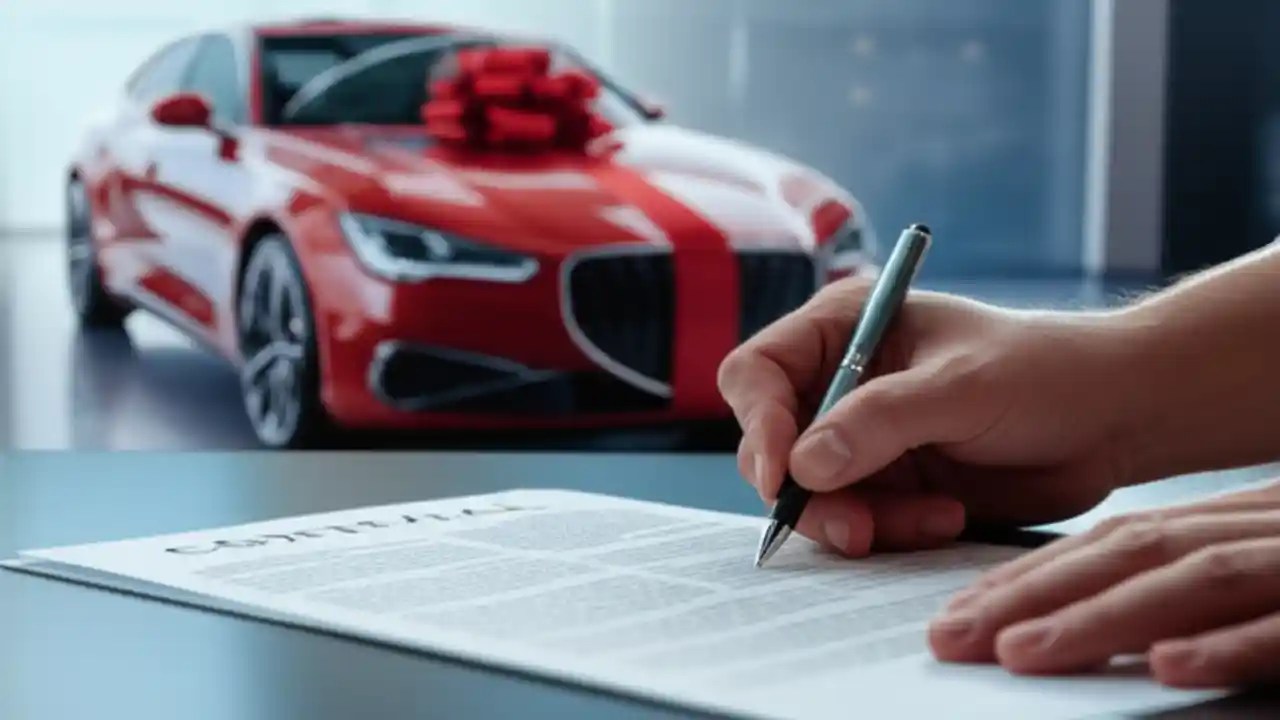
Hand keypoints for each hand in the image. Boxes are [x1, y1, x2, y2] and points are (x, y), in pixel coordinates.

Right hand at [718, 277, 1140, 555]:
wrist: (1112, 419)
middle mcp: (841, 380)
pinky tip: (947, 516)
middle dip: (812, 492)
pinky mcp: (888, 482)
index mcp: (844, 327)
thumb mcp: (961, 388)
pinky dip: (892, 531)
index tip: (785, 476)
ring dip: (860, 519)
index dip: (760, 424)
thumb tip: (801, 467)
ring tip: (933, 518)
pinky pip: (856, 520)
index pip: (759, 373)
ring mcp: (861, 436)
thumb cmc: (1044, 373)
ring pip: (812, 494)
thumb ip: (880, 421)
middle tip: (857, 528)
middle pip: (774, 444)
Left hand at [930, 481, 1279, 687]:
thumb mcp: (1268, 567)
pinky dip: (1225, 645)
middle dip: (1034, 595)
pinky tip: (1165, 666)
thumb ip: (1191, 584)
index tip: (960, 613)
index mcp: (1232, 524)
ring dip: (1100, 617)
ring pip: (1193, 581)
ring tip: (1018, 651)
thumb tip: (1119, 632)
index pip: (1113, 544)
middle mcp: (1257, 532)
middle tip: (951, 636)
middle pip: (1131, 555)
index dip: (1032, 576)